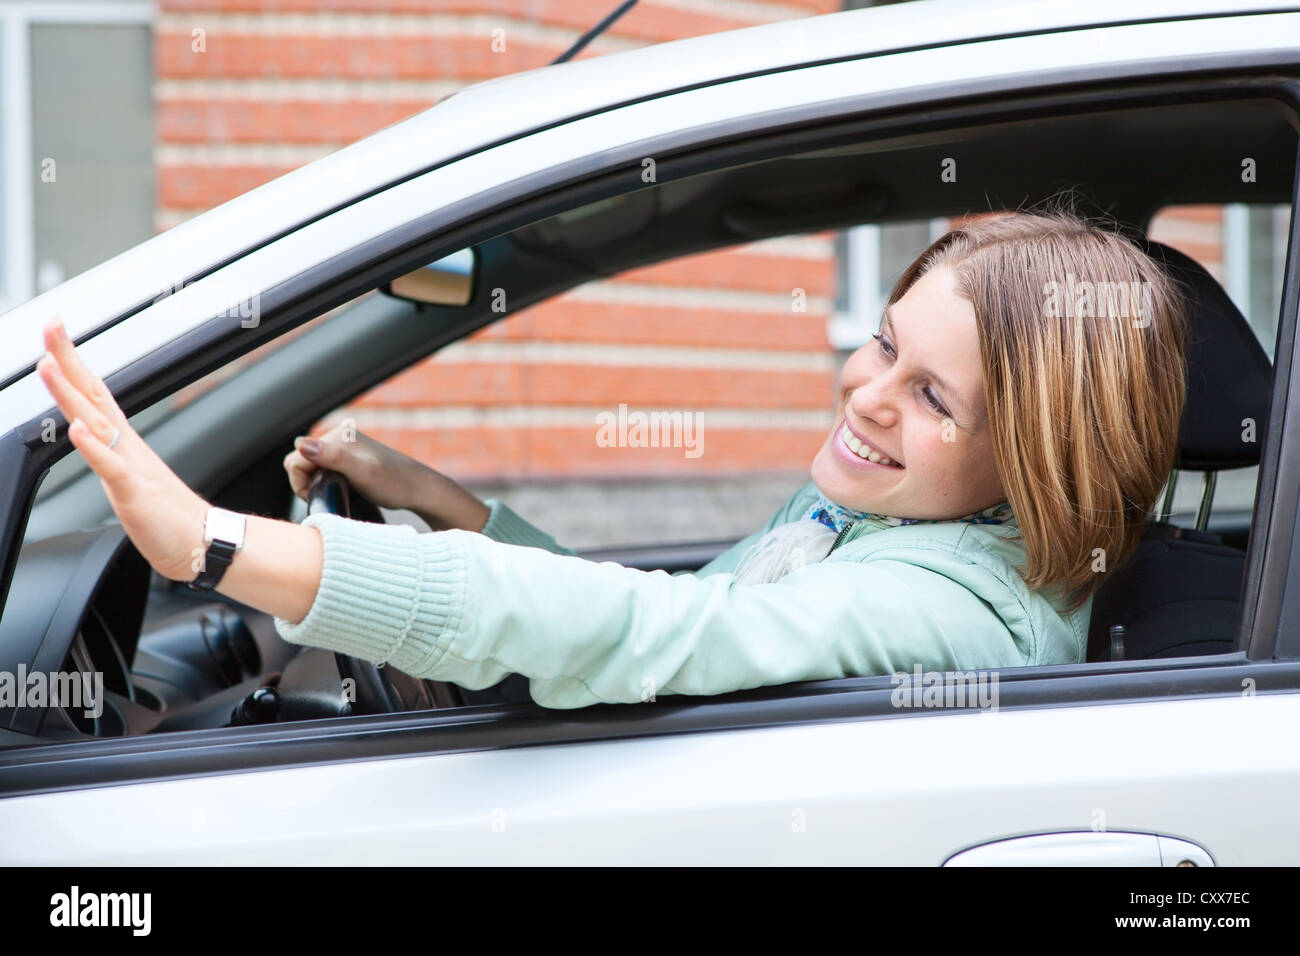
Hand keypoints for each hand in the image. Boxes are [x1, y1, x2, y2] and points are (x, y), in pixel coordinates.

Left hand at [36, 317, 209, 582]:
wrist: (200, 541)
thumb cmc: (166, 513)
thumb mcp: (127, 475)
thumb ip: (106, 449)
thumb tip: (86, 428)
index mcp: (121, 440)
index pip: (92, 390)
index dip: (72, 360)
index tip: (56, 330)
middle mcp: (124, 445)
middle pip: (91, 393)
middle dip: (67, 359)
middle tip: (51, 326)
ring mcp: (130, 466)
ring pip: (95, 422)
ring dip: (70, 393)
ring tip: (50, 365)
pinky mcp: (134, 492)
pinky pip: (111, 466)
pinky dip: (93, 447)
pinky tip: (79, 429)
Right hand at [284, 424, 488, 531]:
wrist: (419, 489)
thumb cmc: (394, 483)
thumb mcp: (362, 472)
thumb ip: (331, 457)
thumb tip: (300, 444)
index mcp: (338, 436)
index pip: (297, 458)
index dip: (302, 482)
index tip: (321, 494)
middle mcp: (338, 438)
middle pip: (301, 461)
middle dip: (307, 482)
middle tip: (330, 494)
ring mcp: (343, 448)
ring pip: (311, 467)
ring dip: (317, 483)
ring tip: (339, 492)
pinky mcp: (348, 459)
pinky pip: (323, 469)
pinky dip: (326, 481)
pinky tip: (343, 489)